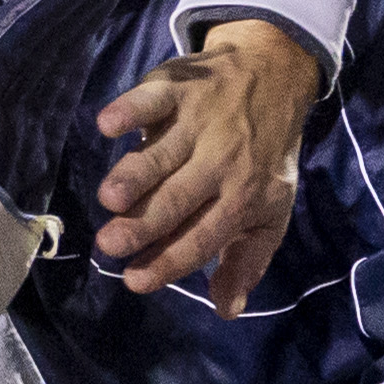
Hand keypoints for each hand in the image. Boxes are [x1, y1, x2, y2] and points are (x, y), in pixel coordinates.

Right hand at [91, 17, 317, 311]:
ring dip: (135, 174)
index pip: (203, 237)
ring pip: (162, 153)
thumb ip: (246, 261)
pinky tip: (108, 123)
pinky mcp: (179, 86)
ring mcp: (198, 122)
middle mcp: (221, 162)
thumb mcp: (270, 210)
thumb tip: (225, 310)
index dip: (170, 260)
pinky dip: (131, 108)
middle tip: (110, 245)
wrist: (274, 73)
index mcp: (242, 197)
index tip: (135, 281)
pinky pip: (153, 98)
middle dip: (145, 224)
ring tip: (109, 198)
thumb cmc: (264, 154)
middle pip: (178, 198)